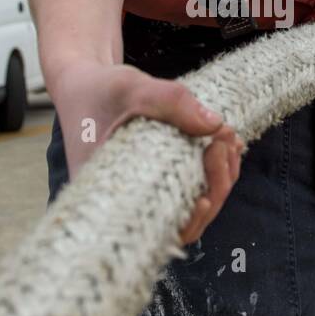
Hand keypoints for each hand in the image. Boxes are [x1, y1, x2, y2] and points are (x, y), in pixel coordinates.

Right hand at [49, 59, 244, 244]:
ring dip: (220, 176)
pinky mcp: (159, 177)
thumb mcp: (131, 88)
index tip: (205, 197)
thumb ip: (170, 101)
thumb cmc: (99, 91)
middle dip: (215, 186)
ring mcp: (146, 191)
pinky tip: (225, 143)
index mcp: (108, 194)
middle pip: (184, 221)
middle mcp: (127, 201)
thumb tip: (215, 124)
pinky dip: (214, 169)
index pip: (156, 230)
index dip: (188, 222)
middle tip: (222, 143)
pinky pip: (193, 186)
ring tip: (228, 138)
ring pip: (194, 204)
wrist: (86, 85)